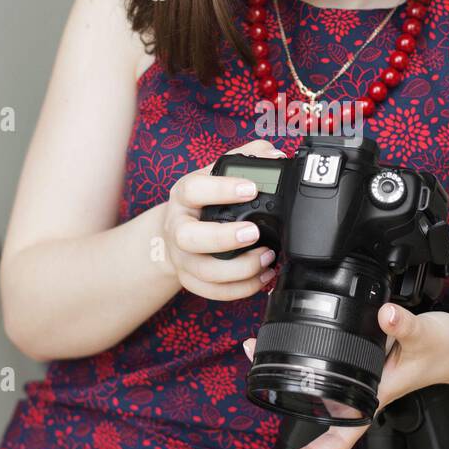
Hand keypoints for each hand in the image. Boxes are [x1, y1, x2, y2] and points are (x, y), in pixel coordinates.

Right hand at [162, 139, 285, 299]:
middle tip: (253, 233)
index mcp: (184, 196)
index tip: (252, 188)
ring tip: (268, 258)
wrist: (174, 230)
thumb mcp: (216, 173)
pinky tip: (262, 277)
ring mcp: (182, 258)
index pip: (194, 190)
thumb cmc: (202, 200)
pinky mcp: (191, 280)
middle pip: (189, 238)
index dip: (221, 189)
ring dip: (239, 269)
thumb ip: (245, 157)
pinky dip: (240, 289)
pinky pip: (213, 292)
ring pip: (204, 272)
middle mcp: (178, 228)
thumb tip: (274, 155)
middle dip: (223, 238)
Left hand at [242, 303, 448, 448]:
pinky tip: (293, 337)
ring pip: (318, 385)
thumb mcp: (427, 334)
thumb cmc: (444, 350)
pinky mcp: (362, 361)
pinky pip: (328, 365)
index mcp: (374, 395)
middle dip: (282, 395)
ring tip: (260, 347)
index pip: (341, 437)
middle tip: (253, 366)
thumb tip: (386, 314)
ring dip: (289, 369)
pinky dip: (306, 352)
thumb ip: (405, 325)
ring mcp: (360, 378)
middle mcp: (363, 391)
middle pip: (317, 408)